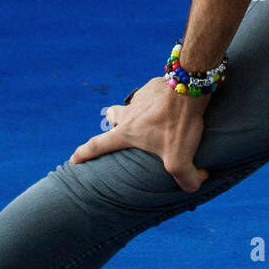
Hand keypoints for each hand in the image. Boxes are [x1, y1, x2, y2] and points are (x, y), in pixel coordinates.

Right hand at [69, 76, 212, 192]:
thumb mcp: (180, 158)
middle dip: (114, 123)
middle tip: (124, 130)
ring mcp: (142, 96)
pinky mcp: (156, 85)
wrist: (189, 86)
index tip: (74, 159)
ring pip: (137, 103)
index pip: (99, 145)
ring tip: (162, 118)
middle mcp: (129, 112)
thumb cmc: (178, 123)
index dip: (85, 154)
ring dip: (144, 110)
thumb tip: (195, 183)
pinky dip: (161, 99)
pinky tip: (176, 105)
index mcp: (127, 131)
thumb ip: (187, 178)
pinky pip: (154, 93)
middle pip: (113, 115)